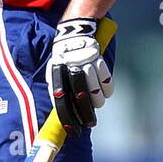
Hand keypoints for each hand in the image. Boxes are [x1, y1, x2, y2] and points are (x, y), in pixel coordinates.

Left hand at [45, 17, 112, 131]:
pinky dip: (107, 89)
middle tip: (90, 123)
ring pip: (96, 93)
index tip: (73, 131)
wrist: (75, 29)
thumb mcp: (55, 68)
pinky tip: (105, 91)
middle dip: (86, 115)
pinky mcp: (98, 59)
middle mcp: (70, 70)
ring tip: (97, 102)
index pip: (61, 101)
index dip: (67, 118)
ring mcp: (85, 64)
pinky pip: (106, 81)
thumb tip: (61, 111)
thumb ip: (57, 87)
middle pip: (81, 100)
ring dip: (98, 101)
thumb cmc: (64, 56)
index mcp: (57, 73)